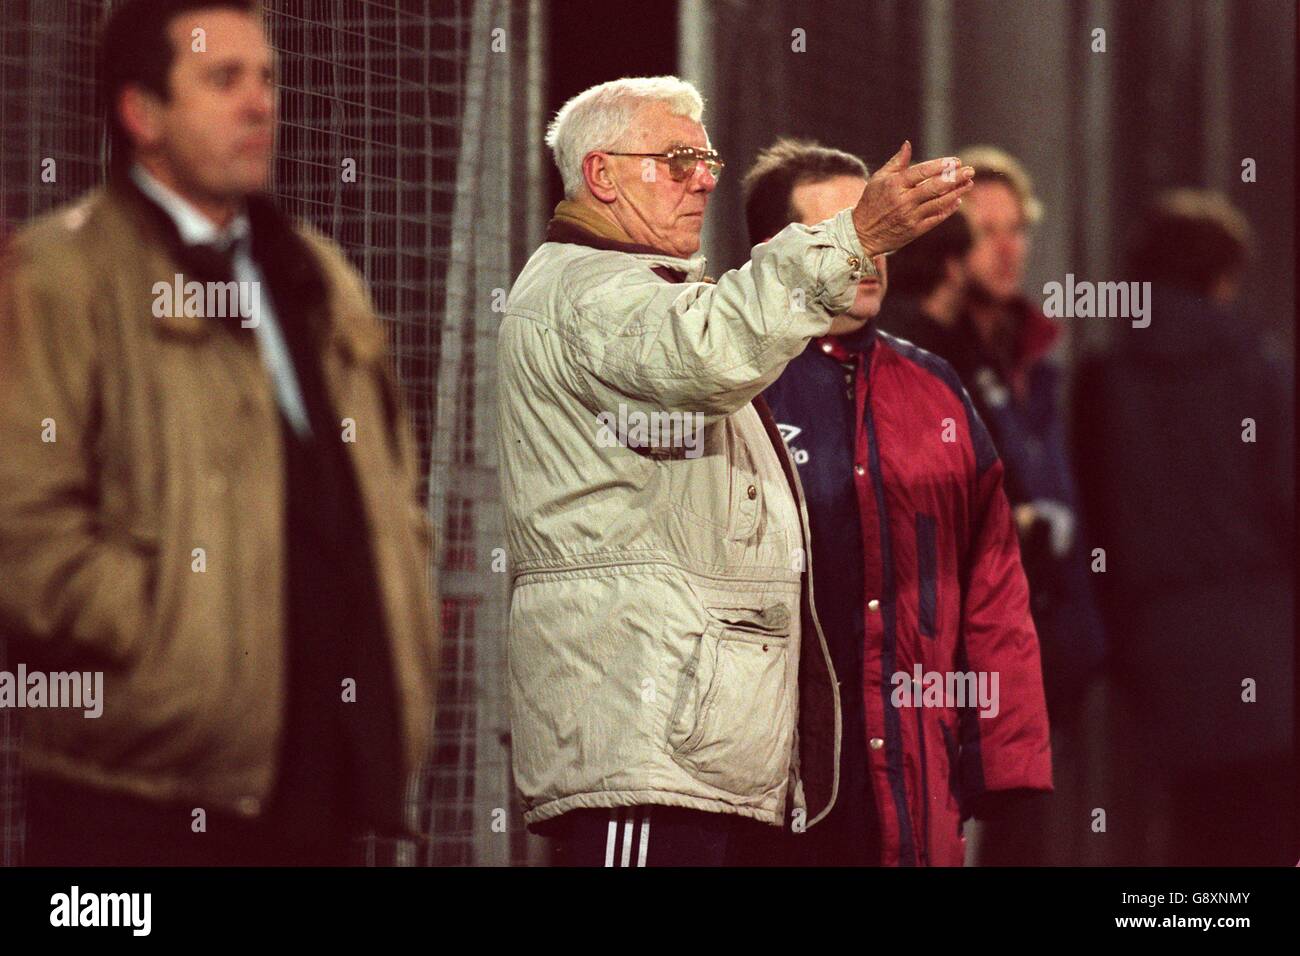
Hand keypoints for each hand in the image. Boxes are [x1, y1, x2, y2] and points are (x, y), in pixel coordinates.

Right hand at [851, 141, 974, 257]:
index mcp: (894, 185)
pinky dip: (948, 209)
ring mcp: (909, 217)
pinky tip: (957, 200)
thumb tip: (907, 144)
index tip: (955, 161)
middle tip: (970, 170)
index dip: (940, 165)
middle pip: (934, 187)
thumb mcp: (878, 179)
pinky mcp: (914, 231)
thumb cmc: (871, 202)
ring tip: (969, 184)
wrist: (862, 234)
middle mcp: (903, 201)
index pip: (922, 171)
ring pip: (938, 202)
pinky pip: (936, 218)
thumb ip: (896, 163)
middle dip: (955, 178)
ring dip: (957, 192)